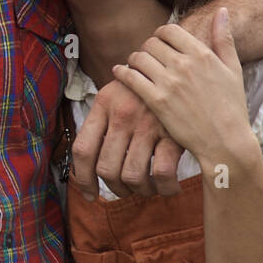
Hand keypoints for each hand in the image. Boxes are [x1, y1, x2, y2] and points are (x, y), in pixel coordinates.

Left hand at [70, 78, 184, 200]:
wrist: (180, 68)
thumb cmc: (143, 89)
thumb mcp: (115, 95)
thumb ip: (101, 125)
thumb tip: (86, 166)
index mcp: (103, 105)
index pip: (83, 150)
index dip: (82, 179)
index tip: (89, 194)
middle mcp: (123, 114)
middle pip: (106, 168)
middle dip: (114, 188)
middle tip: (125, 189)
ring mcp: (148, 124)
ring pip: (132, 176)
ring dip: (139, 191)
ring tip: (146, 188)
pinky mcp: (174, 133)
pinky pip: (163, 174)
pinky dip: (165, 188)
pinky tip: (168, 187)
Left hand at [112, 8, 253, 163]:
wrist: (225, 141)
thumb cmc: (231, 106)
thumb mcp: (233, 69)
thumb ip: (224, 38)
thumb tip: (221, 10)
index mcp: (202, 54)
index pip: (169, 30)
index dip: (160, 34)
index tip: (159, 43)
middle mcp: (184, 65)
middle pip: (151, 43)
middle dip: (147, 48)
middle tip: (146, 56)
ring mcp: (169, 83)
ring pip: (138, 58)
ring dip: (134, 60)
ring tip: (135, 65)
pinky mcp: (156, 101)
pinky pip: (131, 78)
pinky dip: (121, 73)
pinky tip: (119, 72)